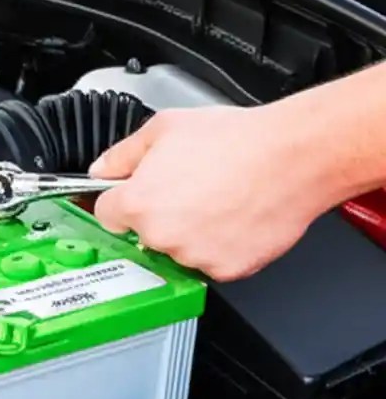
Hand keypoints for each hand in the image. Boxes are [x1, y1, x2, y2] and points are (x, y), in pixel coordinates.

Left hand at [90, 105, 329, 281]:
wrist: (294, 157)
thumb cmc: (237, 141)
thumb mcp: (164, 128)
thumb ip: (123, 154)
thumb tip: (103, 168)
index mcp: (138, 203)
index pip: (107, 214)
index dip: (121, 200)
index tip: (136, 194)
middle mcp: (162, 235)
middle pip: (144, 232)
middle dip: (159, 214)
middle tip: (190, 188)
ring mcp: (194, 256)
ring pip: (179, 249)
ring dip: (191, 232)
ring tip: (218, 199)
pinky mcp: (226, 270)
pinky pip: (212, 261)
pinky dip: (221, 245)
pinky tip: (235, 216)